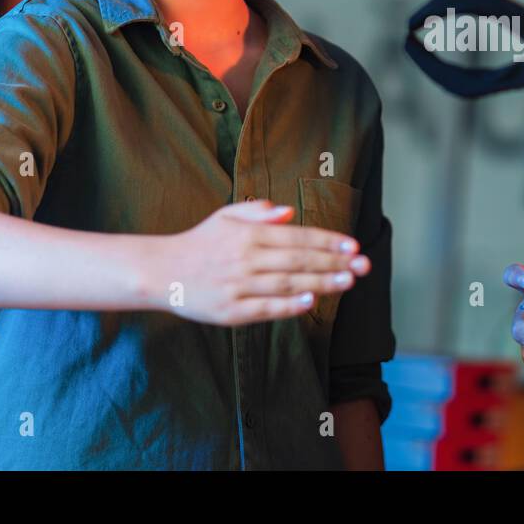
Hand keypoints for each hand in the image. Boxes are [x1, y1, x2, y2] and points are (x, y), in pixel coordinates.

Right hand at [156, 200, 368, 326]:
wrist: (160, 272)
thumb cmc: (199, 243)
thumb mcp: (225, 216)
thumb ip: (258, 211)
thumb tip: (288, 212)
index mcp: (248, 234)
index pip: (297, 236)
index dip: (327, 241)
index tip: (352, 245)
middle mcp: (246, 258)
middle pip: (298, 260)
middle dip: (334, 262)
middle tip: (363, 265)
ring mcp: (239, 285)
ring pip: (288, 284)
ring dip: (321, 283)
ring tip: (348, 282)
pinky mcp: (230, 311)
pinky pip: (266, 309)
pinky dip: (290, 306)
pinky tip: (312, 302)